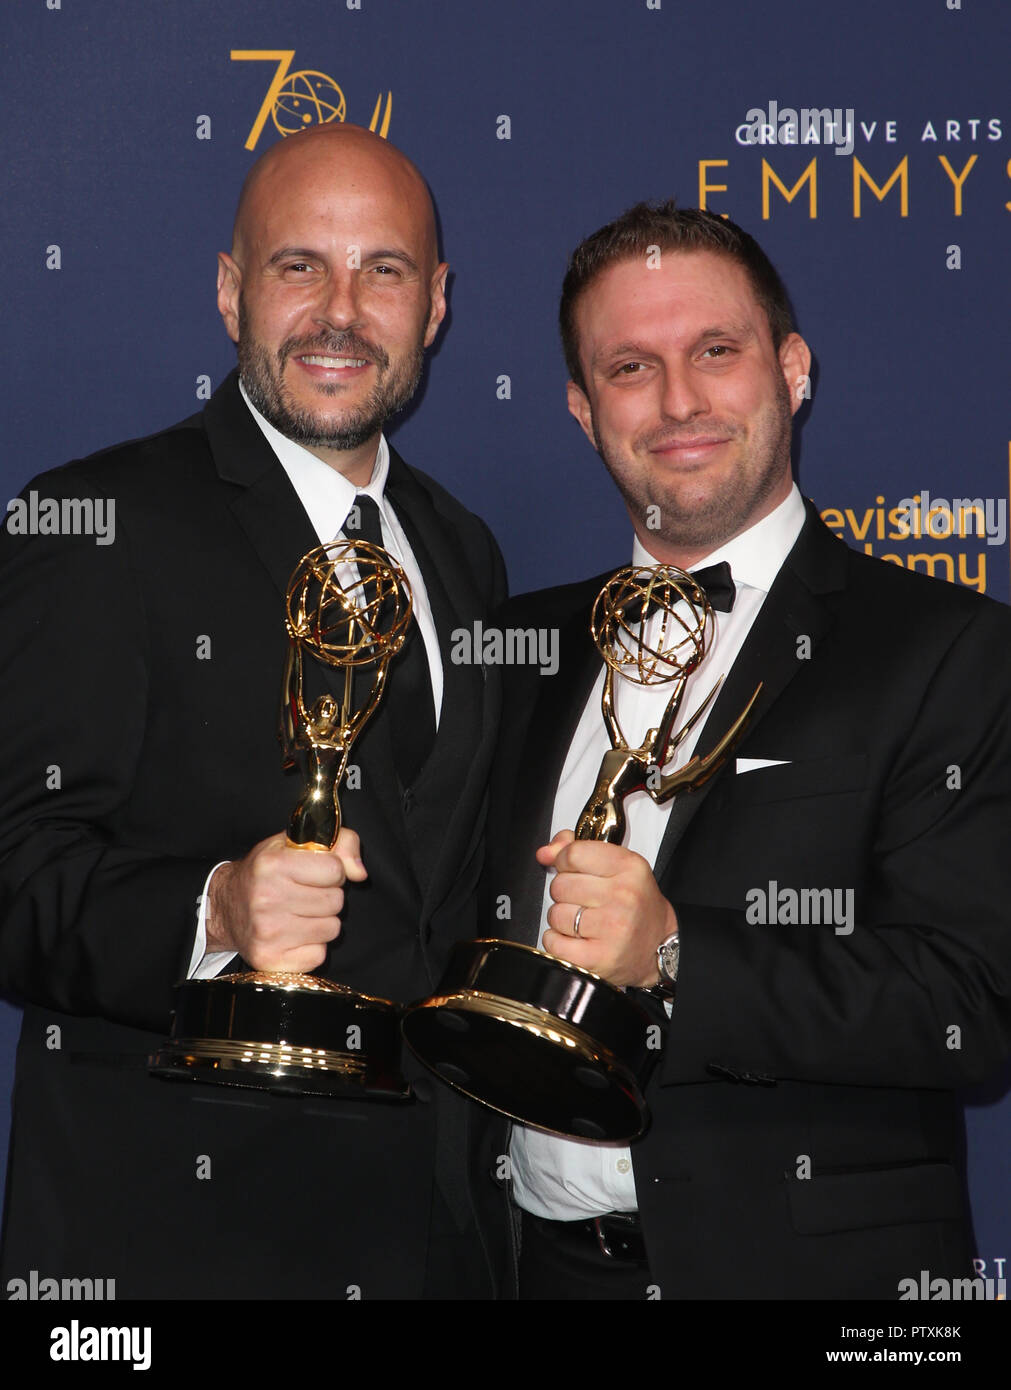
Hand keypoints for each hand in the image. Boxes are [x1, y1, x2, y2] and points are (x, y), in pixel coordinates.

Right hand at [206, 828, 366, 973]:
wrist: (225, 907)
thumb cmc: (265, 872)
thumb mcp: (295, 843)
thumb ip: (340, 843)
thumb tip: (360, 873)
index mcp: (272, 864)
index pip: (335, 870)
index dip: (331, 871)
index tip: (316, 873)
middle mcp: (267, 898)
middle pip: (336, 901)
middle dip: (327, 897)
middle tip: (306, 895)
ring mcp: (267, 932)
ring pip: (331, 929)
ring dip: (322, 922)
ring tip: (299, 914)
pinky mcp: (269, 960)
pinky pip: (319, 955)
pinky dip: (311, 946)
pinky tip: (293, 935)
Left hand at [538, 830, 677, 988]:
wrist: (659, 945)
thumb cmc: (637, 905)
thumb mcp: (618, 867)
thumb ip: (578, 850)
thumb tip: (545, 852)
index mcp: (629, 868)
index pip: (574, 853)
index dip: (564, 860)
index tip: (571, 869)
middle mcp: (623, 897)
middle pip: (561, 885)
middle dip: (565, 892)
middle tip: (584, 900)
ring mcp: (611, 929)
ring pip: (555, 914)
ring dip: (562, 919)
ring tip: (583, 921)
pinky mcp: (598, 958)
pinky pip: (553, 942)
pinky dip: (558, 941)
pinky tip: (577, 939)